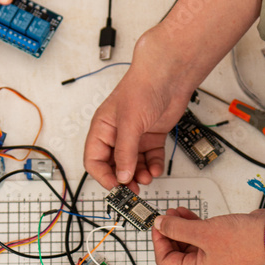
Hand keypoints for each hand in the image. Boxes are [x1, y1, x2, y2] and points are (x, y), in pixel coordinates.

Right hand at [84, 34, 194, 189]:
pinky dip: (153, 166)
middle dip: (123, 179)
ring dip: (140, 175)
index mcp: (103, 129)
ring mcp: (135, 137)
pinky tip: (155, 168)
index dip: (103, 176)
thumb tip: (122, 176)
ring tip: (146, 178)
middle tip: (132, 190)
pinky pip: (150, 159)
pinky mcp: (151, 137)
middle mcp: (117, 135)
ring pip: (133, 165)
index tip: (115, 187)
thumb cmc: (143, 87)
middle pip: (115, 166)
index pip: (95, 160)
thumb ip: (125, 153)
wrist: (169, 75)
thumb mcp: (130, 124)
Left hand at [151, 208, 264, 264]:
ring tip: (175, 212)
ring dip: (178, 227)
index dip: (159, 242)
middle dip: (168, 233)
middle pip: (175, 253)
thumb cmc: (244, 241)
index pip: (166, 262)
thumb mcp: (204, 232)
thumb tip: (160, 224)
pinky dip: (190, 226)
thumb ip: (178, 228)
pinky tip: (186, 214)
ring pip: (186, 243)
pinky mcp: (218, 245)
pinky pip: (197, 237)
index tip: (157, 225)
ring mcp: (211, 257)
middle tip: (165, 217)